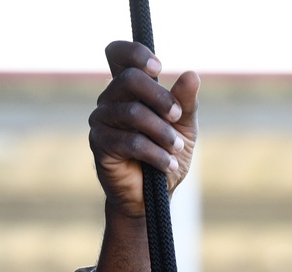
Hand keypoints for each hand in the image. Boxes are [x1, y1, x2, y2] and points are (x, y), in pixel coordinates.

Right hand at [89, 40, 198, 217]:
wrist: (152, 198)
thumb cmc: (165, 156)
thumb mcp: (183, 128)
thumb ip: (186, 102)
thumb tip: (191, 74)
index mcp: (128, 87)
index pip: (118, 54)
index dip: (135, 53)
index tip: (158, 68)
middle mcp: (110, 99)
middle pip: (129, 79)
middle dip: (160, 97)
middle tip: (178, 117)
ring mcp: (101, 120)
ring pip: (132, 112)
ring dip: (161, 131)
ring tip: (176, 148)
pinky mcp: (100, 144)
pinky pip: (130, 141)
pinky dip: (155, 153)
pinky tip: (168, 164)